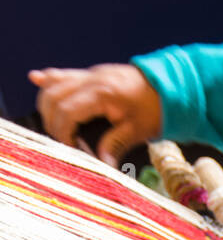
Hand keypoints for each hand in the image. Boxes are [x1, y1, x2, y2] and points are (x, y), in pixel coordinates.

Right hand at [28, 63, 161, 165]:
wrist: (170, 86)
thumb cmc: (156, 108)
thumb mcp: (138, 130)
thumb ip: (116, 144)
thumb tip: (101, 164)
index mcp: (102, 93)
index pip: (67, 111)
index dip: (63, 133)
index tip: (72, 149)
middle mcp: (91, 79)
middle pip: (53, 97)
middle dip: (51, 122)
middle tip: (64, 142)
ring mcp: (90, 74)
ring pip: (53, 84)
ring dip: (47, 104)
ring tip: (55, 126)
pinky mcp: (91, 74)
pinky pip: (64, 74)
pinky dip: (48, 79)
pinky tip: (35, 78)